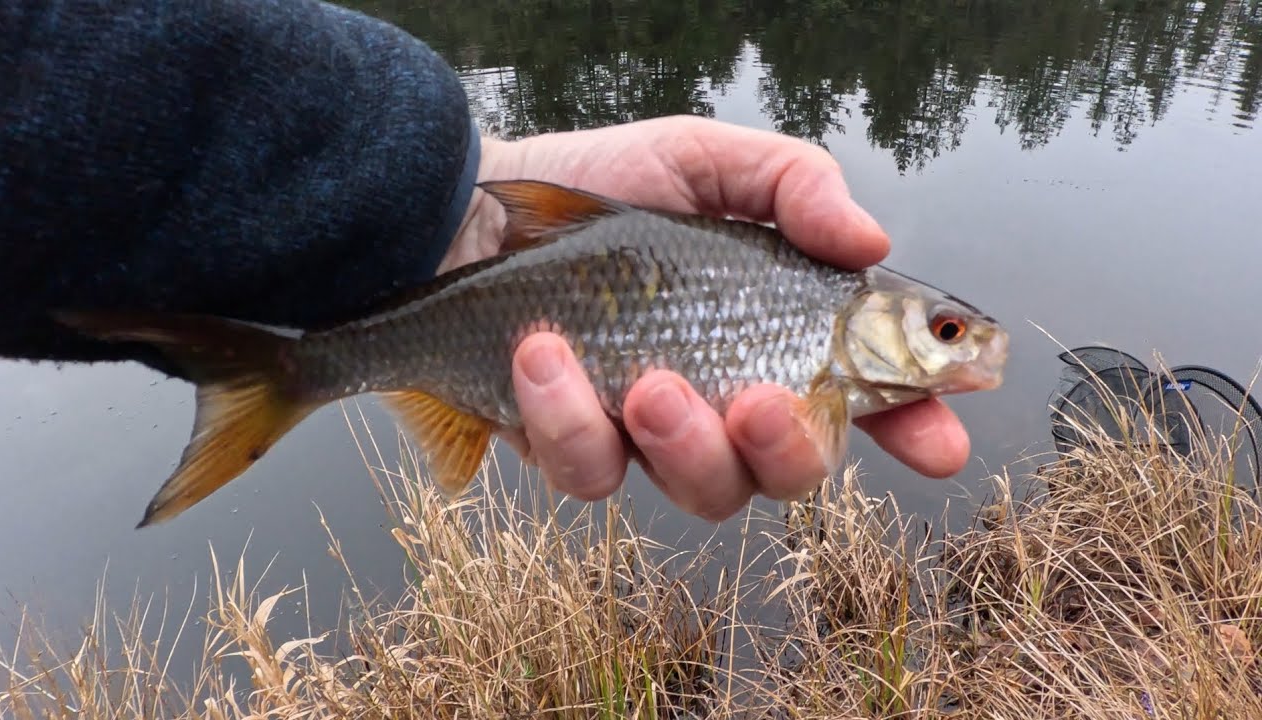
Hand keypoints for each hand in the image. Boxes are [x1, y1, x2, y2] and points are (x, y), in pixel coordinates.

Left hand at [444, 115, 969, 520]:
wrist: (466, 213)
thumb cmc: (599, 186)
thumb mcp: (702, 158)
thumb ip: (792, 184)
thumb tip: (870, 242)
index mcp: (777, 332)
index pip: (867, 392)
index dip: (916, 424)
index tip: (941, 443)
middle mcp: (727, 395)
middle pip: (794, 471)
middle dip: (788, 451)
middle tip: (757, 402)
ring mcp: (652, 435)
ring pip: (702, 493)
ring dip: (681, 444)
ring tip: (641, 380)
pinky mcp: (575, 449)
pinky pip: (592, 474)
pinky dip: (570, 421)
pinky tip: (542, 357)